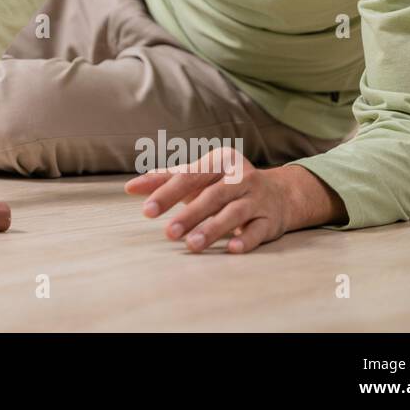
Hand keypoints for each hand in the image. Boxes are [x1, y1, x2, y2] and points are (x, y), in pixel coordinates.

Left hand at [124, 148, 344, 253]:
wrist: (279, 193)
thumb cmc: (224, 184)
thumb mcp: (198, 177)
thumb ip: (164, 180)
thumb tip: (129, 188)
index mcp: (220, 161)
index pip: (189, 176)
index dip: (167, 193)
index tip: (147, 211)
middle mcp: (241, 176)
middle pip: (213, 195)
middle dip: (190, 214)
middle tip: (169, 233)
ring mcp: (258, 198)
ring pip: (234, 213)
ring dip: (213, 229)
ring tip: (191, 245)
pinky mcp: (272, 220)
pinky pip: (258, 230)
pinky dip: (245, 239)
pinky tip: (231, 249)